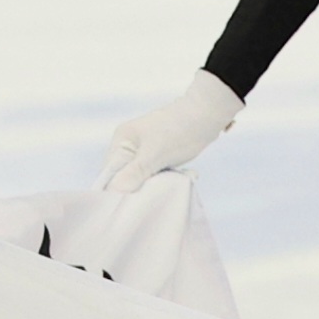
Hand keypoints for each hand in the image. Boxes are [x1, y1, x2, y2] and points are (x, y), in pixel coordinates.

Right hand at [96, 74, 237, 197]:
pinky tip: (186, 174)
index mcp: (122, 141)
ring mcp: (145, 151)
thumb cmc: (179, 130)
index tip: (130, 204)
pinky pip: (158, 174)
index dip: (117, 190)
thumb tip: (115, 191)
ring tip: (175, 180)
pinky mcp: (160, 156)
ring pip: (143, 179)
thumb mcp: (155, 153)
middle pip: (126, 178)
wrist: (208, 114)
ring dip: (158, 184)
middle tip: (157, 194)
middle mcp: (130, 146)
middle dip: (140, 188)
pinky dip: (169, 178)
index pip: (110, 173)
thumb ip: (135, 172)